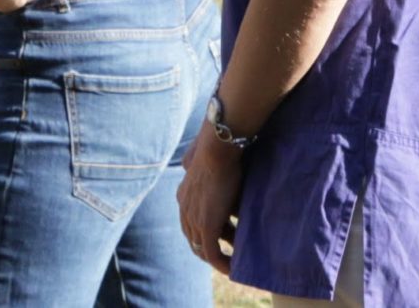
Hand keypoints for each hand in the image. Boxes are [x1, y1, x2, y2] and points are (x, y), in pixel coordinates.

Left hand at [177, 127, 244, 274]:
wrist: (216, 150)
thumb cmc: (219, 153)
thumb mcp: (212, 170)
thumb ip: (211, 180)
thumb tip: (219, 186)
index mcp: (184, 195)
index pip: (190, 223)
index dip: (204, 234)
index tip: (222, 239)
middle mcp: (184, 209)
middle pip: (194, 238)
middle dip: (210, 248)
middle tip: (228, 255)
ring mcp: (193, 219)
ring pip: (203, 248)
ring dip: (218, 257)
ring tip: (234, 263)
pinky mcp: (205, 226)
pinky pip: (212, 254)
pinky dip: (222, 264)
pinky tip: (234, 269)